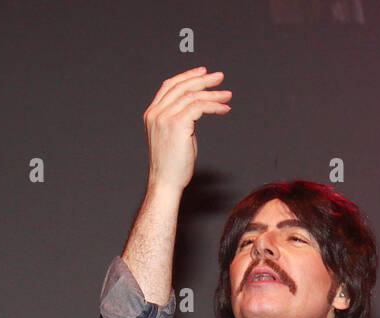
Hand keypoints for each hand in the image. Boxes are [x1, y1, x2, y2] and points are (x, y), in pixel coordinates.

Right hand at [143, 67, 231, 193]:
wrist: (165, 182)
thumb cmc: (172, 165)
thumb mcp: (174, 136)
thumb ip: (181, 120)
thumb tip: (197, 110)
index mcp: (152, 114)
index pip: (169, 86)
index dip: (187, 76)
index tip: (203, 73)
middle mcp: (156, 113)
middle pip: (181, 87)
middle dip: (203, 80)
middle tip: (220, 77)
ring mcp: (164, 117)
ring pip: (192, 96)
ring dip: (213, 94)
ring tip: (227, 95)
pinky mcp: (176, 124)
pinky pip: (199, 107)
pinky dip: (214, 106)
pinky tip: (224, 109)